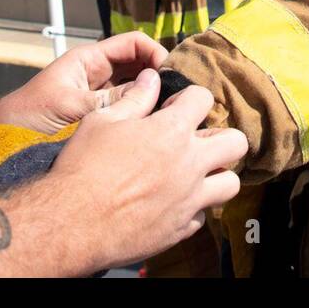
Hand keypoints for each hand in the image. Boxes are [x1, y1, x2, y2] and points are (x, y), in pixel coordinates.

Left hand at [0, 31, 166, 134]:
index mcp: (89, 61)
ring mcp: (100, 98)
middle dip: (161, 76)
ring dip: (155, 97)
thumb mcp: (69, 107)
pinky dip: (144, 115)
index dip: (155, 52)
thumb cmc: (25, 116)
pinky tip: (156, 127)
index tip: (171, 73)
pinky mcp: (100, 119)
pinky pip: (128, 111)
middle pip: (141, 66)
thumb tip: (148, 92)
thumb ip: (108, 102)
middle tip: (181, 95)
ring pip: (138, 90)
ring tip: (174, 113)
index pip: (133, 44)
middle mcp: (98, 76)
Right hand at [49, 70, 246, 270]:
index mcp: (171, 131)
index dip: (190, 97)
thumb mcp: (102, 121)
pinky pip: (204, 214)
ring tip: (194, 172)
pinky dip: (194, 206)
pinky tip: (172, 200)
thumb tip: (151, 79)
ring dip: (217, 174)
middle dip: (220, 136)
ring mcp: (189, 199)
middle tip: (196, 139)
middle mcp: (189, 164)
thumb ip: (134, 99)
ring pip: (231, 183)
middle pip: (235, 142)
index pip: (203, 98)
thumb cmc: (83, 168)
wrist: (72, 224)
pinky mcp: (181, 228)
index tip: (175, 106)